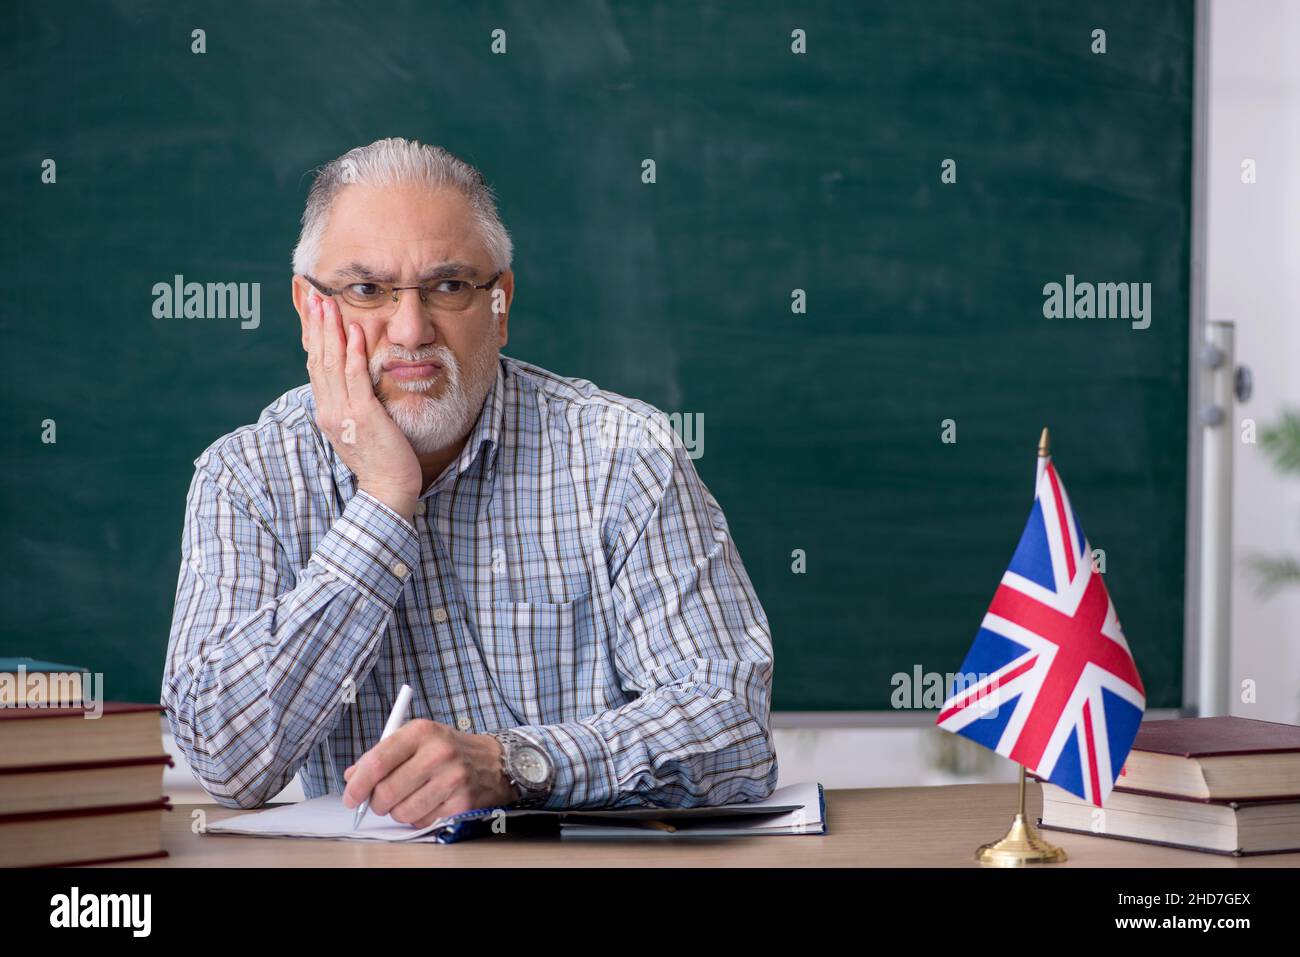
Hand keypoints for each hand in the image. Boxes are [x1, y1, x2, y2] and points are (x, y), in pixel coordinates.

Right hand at [303, 293, 422, 519]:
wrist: (388, 488)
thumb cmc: (381, 458)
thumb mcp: (358, 426)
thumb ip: (352, 402)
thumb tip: (351, 380)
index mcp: (325, 411)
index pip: (315, 366)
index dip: (313, 336)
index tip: (314, 310)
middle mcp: (328, 410)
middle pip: (318, 358)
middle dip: (317, 325)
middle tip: (315, 295)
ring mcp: (343, 413)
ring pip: (332, 363)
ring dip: (331, 330)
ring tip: (330, 303)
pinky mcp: (362, 416)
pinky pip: (356, 378)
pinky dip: (355, 353)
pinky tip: (356, 331)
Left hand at [341, 720, 516, 826]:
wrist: (496, 761)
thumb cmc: (450, 749)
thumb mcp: (418, 740)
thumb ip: (383, 755)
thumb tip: (352, 777)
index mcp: (421, 732)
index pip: (377, 762)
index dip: (358, 784)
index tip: (350, 796)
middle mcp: (437, 753)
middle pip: (386, 792)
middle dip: (376, 803)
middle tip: (379, 801)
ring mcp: (452, 778)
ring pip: (402, 812)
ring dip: (398, 812)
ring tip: (409, 799)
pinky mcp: (461, 802)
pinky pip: (422, 821)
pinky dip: (418, 818)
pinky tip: (429, 803)